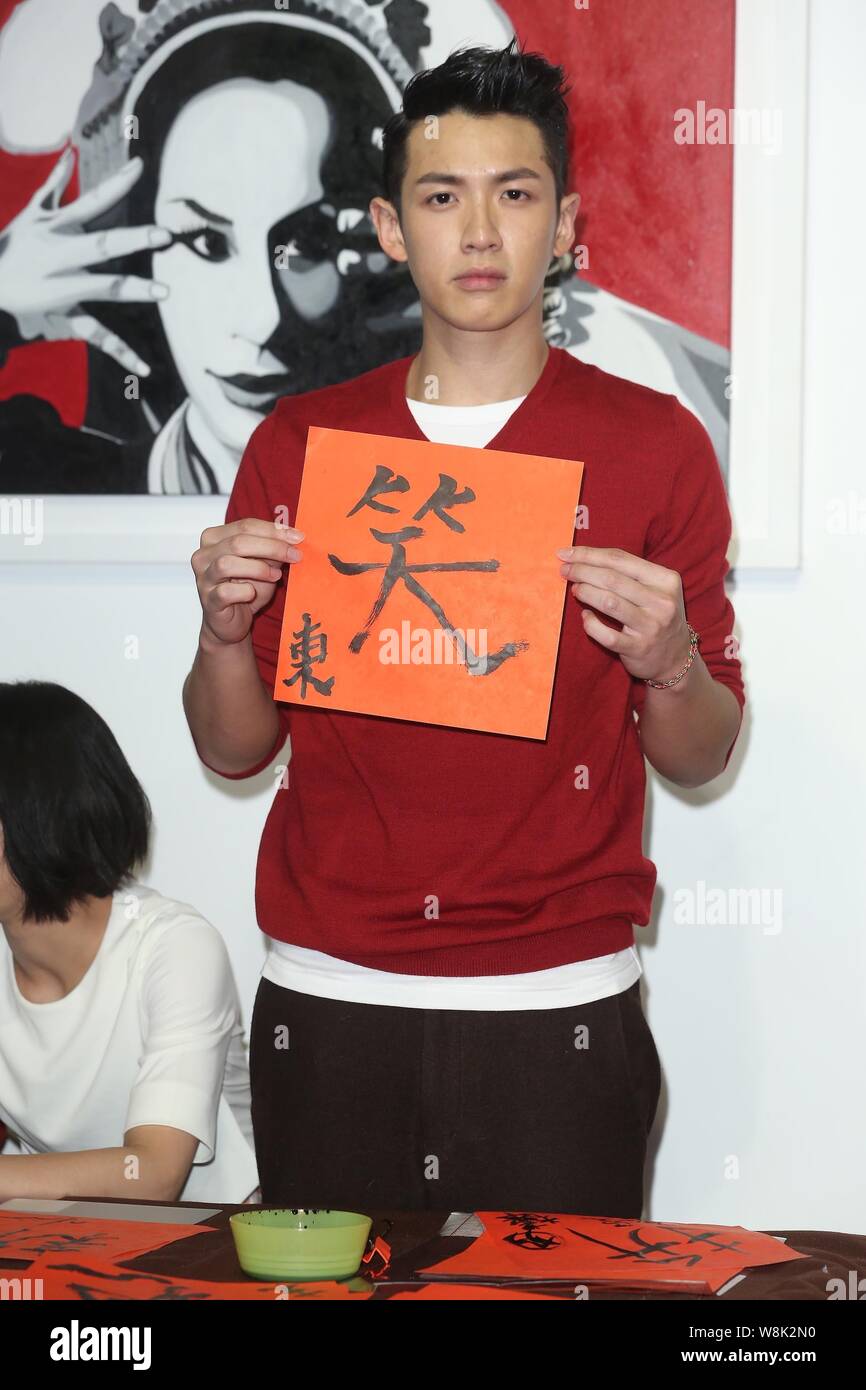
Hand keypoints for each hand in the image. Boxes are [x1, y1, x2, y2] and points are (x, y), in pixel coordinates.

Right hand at [0, 148, 173, 375]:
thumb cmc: (11, 245)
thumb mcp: (30, 213)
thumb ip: (53, 184)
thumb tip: (67, 153)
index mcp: (58, 226)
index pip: (92, 201)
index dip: (116, 184)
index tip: (141, 166)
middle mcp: (61, 254)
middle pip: (101, 244)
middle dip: (131, 238)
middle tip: (163, 234)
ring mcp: (62, 286)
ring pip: (102, 287)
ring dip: (133, 288)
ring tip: (166, 291)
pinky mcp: (62, 314)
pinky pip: (96, 335)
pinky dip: (122, 353)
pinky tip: (145, 369)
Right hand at [192, 518, 304, 647]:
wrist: (230, 623)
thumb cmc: (245, 589)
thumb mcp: (263, 565)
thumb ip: (271, 551)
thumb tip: (292, 539)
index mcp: (215, 538)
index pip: (245, 525)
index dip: (273, 530)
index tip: (298, 537)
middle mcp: (204, 555)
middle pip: (238, 542)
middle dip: (272, 547)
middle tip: (295, 555)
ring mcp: (204, 578)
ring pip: (227, 563)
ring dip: (259, 568)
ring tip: (276, 576)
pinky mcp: (208, 600)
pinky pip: (227, 591)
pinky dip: (245, 591)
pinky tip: (253, 593)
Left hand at [556, 545, 691, 682]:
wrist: (677, 658)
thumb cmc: (657, 616)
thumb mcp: (655, 590)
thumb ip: (628, 574)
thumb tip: (583, 559)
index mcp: (665, 579)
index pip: (620, 559)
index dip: (589, 554)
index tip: (566, 553)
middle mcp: (661, 601)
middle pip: (612, 578)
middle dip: (582, 571)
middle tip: (564, 570)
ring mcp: (651, 626)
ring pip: (609, 602)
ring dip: (585, 592)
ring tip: (574, 589)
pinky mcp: (638, 648)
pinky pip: (607, 635)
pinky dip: (591, 624)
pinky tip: (585, 617)